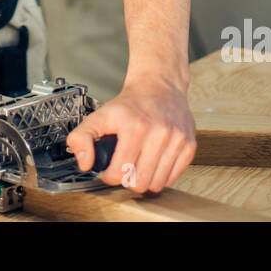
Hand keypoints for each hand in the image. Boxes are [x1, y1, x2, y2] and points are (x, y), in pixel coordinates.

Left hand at [66, 77, 196, 192]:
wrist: (160, 85)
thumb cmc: (131, 103)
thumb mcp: (100, 115)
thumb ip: (82, 137)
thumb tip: (85, 163)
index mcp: (133, 126)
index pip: (119, 173)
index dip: (109, 176)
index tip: (109, 169)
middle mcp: (158, 133)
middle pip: (139, 183)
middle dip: (128, 180)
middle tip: (124, 168)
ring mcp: (176, 140)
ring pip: (157, 184)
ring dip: (145, 179)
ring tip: (138, 166)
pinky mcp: (189, 145)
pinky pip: (172, 178)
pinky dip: (161, 176)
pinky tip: (153, 163)